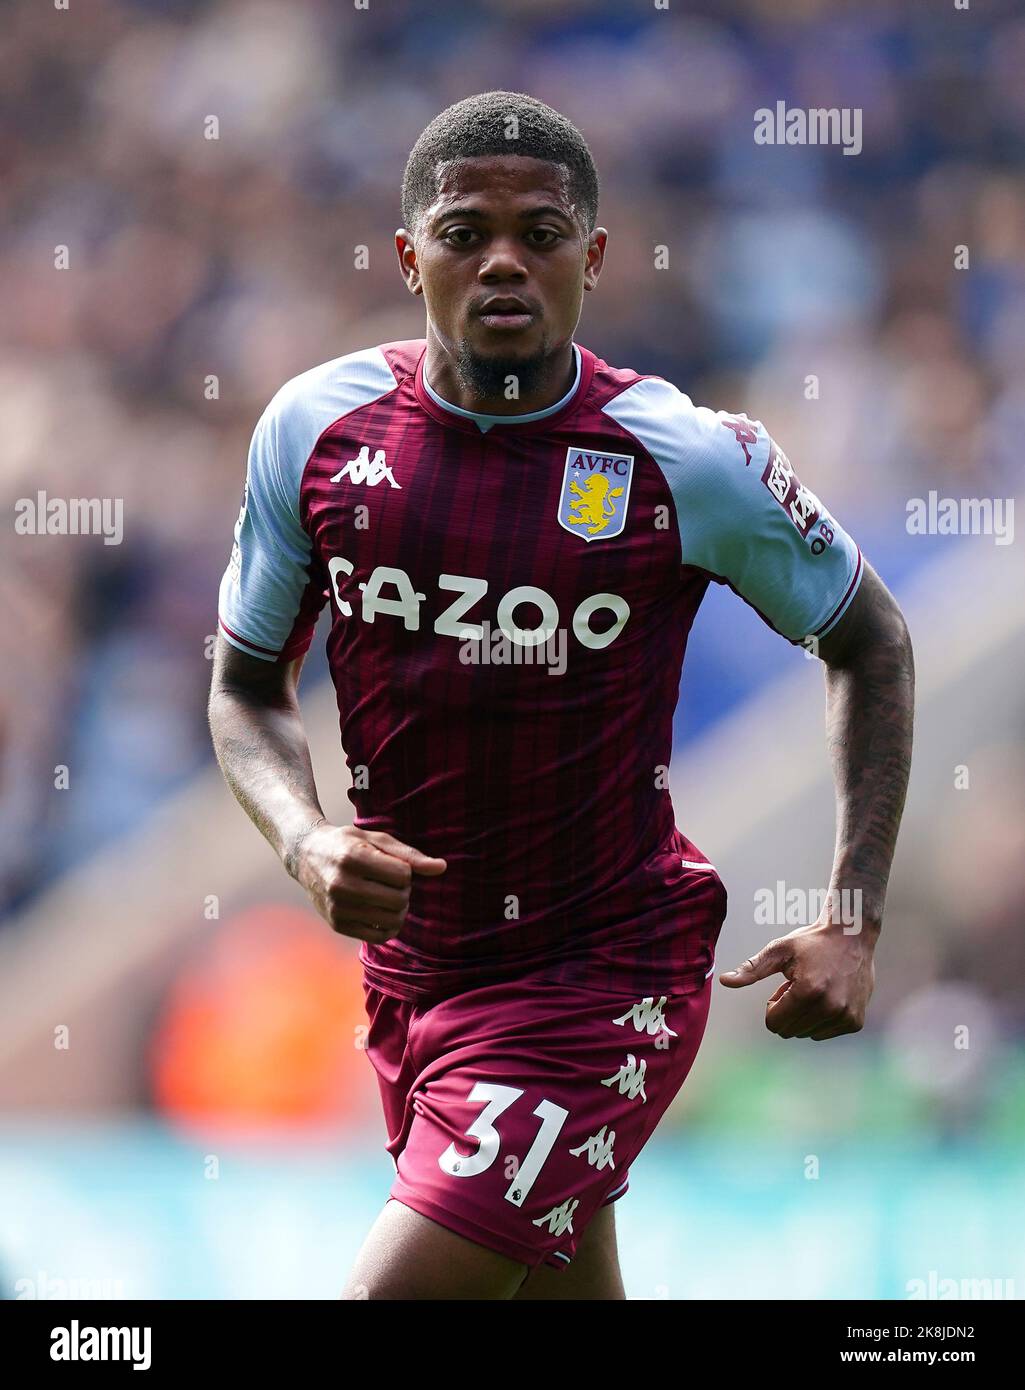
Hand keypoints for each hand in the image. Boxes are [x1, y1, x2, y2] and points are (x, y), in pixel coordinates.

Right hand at [290, 823, 446, 943]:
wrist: (306, 855)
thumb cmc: (348, 843)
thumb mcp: (376, 839)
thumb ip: (409, 855)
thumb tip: (442, 868)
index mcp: (352, 857)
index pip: (402, 875)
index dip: (405, 870)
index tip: (393, 865)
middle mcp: (341, 884)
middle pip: (398, 899)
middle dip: (404, 891)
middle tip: (393, 883)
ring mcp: (337, 907)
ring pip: (391, 920)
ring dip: (399, 909)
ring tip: (389, 896)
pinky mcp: (337, 924)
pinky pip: (378, 936)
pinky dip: (389, 927)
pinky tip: (384, 912)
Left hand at [718, 916, 877, 1040]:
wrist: (852, 935)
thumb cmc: (812, 941)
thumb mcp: (778, 951)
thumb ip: (752, 969)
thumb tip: (724, 980)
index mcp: (808, 992)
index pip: (774, 1023)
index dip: (772, 1006)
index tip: (783, 987)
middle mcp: (830, 1008)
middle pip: (789, 1031)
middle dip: (788, 1011)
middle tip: (799, 986)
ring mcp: (845, 1016)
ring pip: (806, 1034)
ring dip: (804, 1015)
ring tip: (814, 989)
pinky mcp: (855, 1021)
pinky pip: (824, 1033)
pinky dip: (820, 1019)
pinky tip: (828, 996)